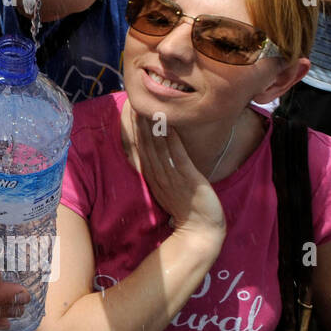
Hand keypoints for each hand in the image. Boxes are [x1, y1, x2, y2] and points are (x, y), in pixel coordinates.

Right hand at [125, 109, 225, 238]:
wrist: (199, 230)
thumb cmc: (187, 209)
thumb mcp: (169, 188)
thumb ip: (163, 171)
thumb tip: (160, 154)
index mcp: (153, 176)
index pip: (141, 148)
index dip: (135, 128)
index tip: (131, 110)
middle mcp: (158, 174)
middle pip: (146, 144)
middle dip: (139, 122)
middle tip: (134, 101)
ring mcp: (171, 176)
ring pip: (158, 147)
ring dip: (152, 126)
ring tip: (147, 106)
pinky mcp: (187, 178)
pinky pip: (176, 155)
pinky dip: (171, 139)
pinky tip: (168, 124)